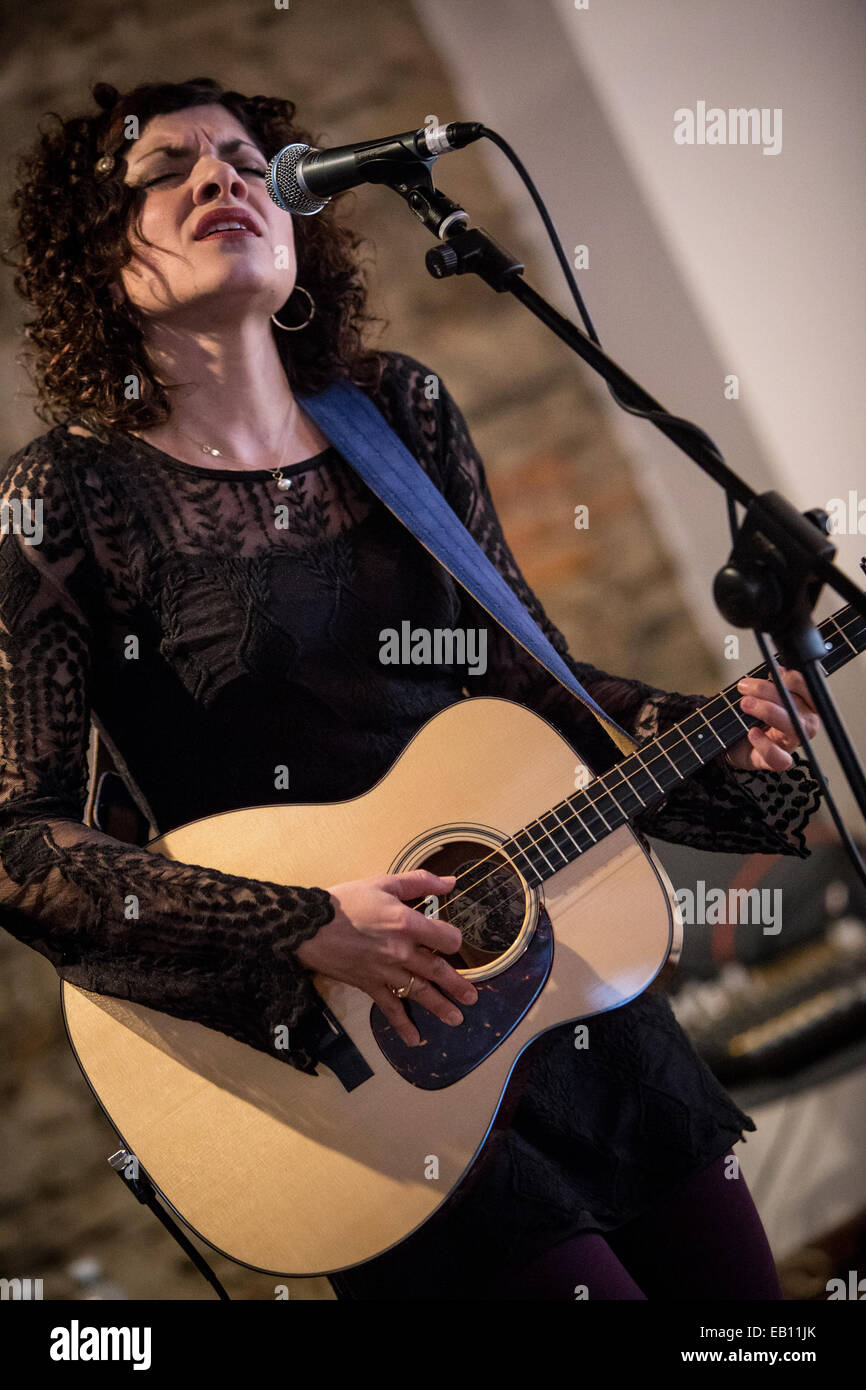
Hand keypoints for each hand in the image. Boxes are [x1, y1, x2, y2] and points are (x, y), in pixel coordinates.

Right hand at [293, 869, 477, 1046]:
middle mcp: (401, 951)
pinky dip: (402, 1025)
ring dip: (439, 1006)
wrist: (308, 925)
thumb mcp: (383, 883)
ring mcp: (386, 971)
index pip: (445, 939)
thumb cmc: (346, 901)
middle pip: (437, 970)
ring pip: (419, 991)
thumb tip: (451, 882)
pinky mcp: (369, 985)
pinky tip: (414, 1039)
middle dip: (457, 985)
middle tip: (472, 998)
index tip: (452, 943)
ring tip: (456, 1019)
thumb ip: (419, 881)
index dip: (453, 940)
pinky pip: (390, 1007)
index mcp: (407, 924)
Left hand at [725, 667, 819, 771]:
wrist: (735, 742)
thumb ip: (770, 684)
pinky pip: (779, 758)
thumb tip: (777, 670)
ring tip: (745, 704)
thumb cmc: (752, 716)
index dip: (795, 680)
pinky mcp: (776, 760)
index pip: (811, 690)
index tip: (775, 673)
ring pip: (793, 728)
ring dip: (768, 712)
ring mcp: (791, 743)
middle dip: (771, 692)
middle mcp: (804, 724)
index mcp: (805, 705)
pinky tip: (752, 733)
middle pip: (798, 707)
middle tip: (746, 687)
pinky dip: (765, 745)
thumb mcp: (760, 696)